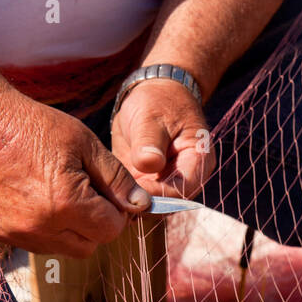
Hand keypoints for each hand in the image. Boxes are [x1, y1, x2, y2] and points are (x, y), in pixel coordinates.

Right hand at [0, 89, 149, 256]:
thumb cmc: (35, 128)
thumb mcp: (85, 144)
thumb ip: (117, 179)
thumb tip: (141, 205)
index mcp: (67, 203)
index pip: (111, 230)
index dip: (116, 213)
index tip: (106, 194)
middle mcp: (41, 227)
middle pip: (88, 247)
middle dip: (94, 226)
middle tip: (84, 195)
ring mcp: (16, 234)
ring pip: (61, 249)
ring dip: (68, 230)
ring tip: (56, 195)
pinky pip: (33, 244)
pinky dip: (41, 230)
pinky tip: (32, 201)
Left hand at [111, 79, 215, 198]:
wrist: (152, 96)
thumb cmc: (157, 101)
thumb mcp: (151, 116)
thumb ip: (149, 141)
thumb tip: (148, 164)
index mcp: (197, 161)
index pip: (182, 190)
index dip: (157, 195)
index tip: (131, 188)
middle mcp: (185, 178)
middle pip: (166, 204)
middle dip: (140, 203)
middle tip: (113, 198)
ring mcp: (166, 184)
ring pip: (150, 205)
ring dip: (129, 203)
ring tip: (105, 194)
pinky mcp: (149, 185)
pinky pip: (137, 199)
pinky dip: (122, 197)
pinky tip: (104, 192)